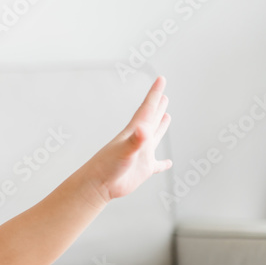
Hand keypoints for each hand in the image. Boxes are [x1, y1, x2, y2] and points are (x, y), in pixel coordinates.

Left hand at [85, 76, 171, 202]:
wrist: (97, 185)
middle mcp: (138, 141)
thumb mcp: (124, 151)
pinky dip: (163, 164)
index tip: (161, 78)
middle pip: (150, 119)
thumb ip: (135, 141)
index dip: (155, 93)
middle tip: (164, 95)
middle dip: (158, 106)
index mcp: (134, 132)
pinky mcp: (142, 170)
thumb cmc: (107, 167)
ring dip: (161, 127)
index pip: (147, 108)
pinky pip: (156, 165)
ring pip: (154, 137)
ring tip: (166, 116)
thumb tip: (144, 130)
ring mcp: (141, 155)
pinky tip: (168, 163)